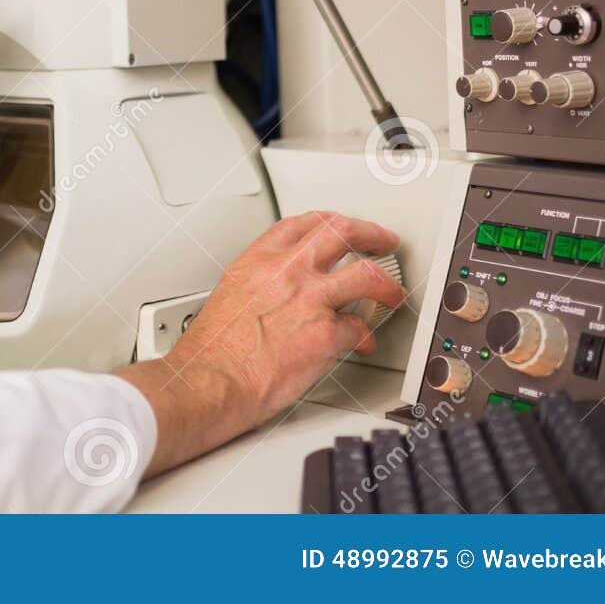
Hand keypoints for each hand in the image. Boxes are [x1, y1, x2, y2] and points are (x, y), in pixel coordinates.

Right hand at [115, 211, 404, 476]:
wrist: (211, 382)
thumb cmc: (213, 352)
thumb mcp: (229, 296)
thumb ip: (260, 285)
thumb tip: (279, 292)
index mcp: (256, 261)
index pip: (301, 224)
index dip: (329, 221)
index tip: (342, 227)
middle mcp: (284, 272)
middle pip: (340, 232)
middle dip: (370, 233)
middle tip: (382, 240)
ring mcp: (308, 300)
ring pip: (366, 274)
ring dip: (386, 283)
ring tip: (393, 292)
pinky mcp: (325, 335)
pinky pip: (360, 328)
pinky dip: (366, 336)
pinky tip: (364, 343)